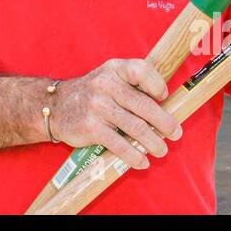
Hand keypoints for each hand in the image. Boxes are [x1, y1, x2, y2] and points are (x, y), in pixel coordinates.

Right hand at [48, 58, 182, 171]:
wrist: (54, 106)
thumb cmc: (91, 93)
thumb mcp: (108, 78)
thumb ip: (132, 86)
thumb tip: (164, 107)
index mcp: (114, 69)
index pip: (141, 70)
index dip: (157, 84)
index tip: (164, 97)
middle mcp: (106, 85)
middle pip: (144, 105)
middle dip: (164, 122)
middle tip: (175, 134)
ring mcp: (98, 106)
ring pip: (136, 128)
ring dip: (153, 143)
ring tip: (161, 150)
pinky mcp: (91, 127)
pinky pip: (119, 144)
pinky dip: (134, 156)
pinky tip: (142, 161)